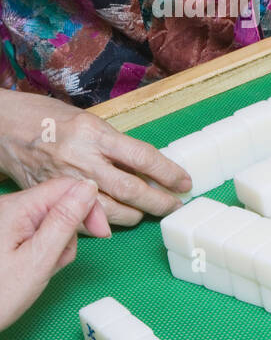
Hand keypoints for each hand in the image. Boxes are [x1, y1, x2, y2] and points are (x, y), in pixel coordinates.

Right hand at [0, 92, 189, 227]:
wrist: (1, 127)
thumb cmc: (48, 118)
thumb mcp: (90, 122)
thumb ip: (117, 147)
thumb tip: (149, 169)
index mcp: (94, 133)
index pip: (143, 158)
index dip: (169, 173)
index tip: (185, 182)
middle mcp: (80, 158)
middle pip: (131, 190)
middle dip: (159, 202)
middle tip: (175, 205)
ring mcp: (65, 180)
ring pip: (111, 210)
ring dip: (136, 215)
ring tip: (149, 211)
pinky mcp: (52, 195)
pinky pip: (85, 216)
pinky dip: (106, 221)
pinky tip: (119, 216)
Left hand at [0, 178, 108, 331]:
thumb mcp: (38, 259)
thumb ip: (65, 221)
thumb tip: (89, 188)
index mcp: (16, 208)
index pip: (67, 187)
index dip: (90, 207)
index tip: (102, 234)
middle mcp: (9, 207)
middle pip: (60, 203)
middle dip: (71, 232)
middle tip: (60, 260)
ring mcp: (7, 220)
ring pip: (52, 219)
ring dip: (59, 244)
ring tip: (45, 268)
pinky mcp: (8, 232)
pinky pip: (39, 231)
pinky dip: (46, 248)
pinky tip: (37, 265)